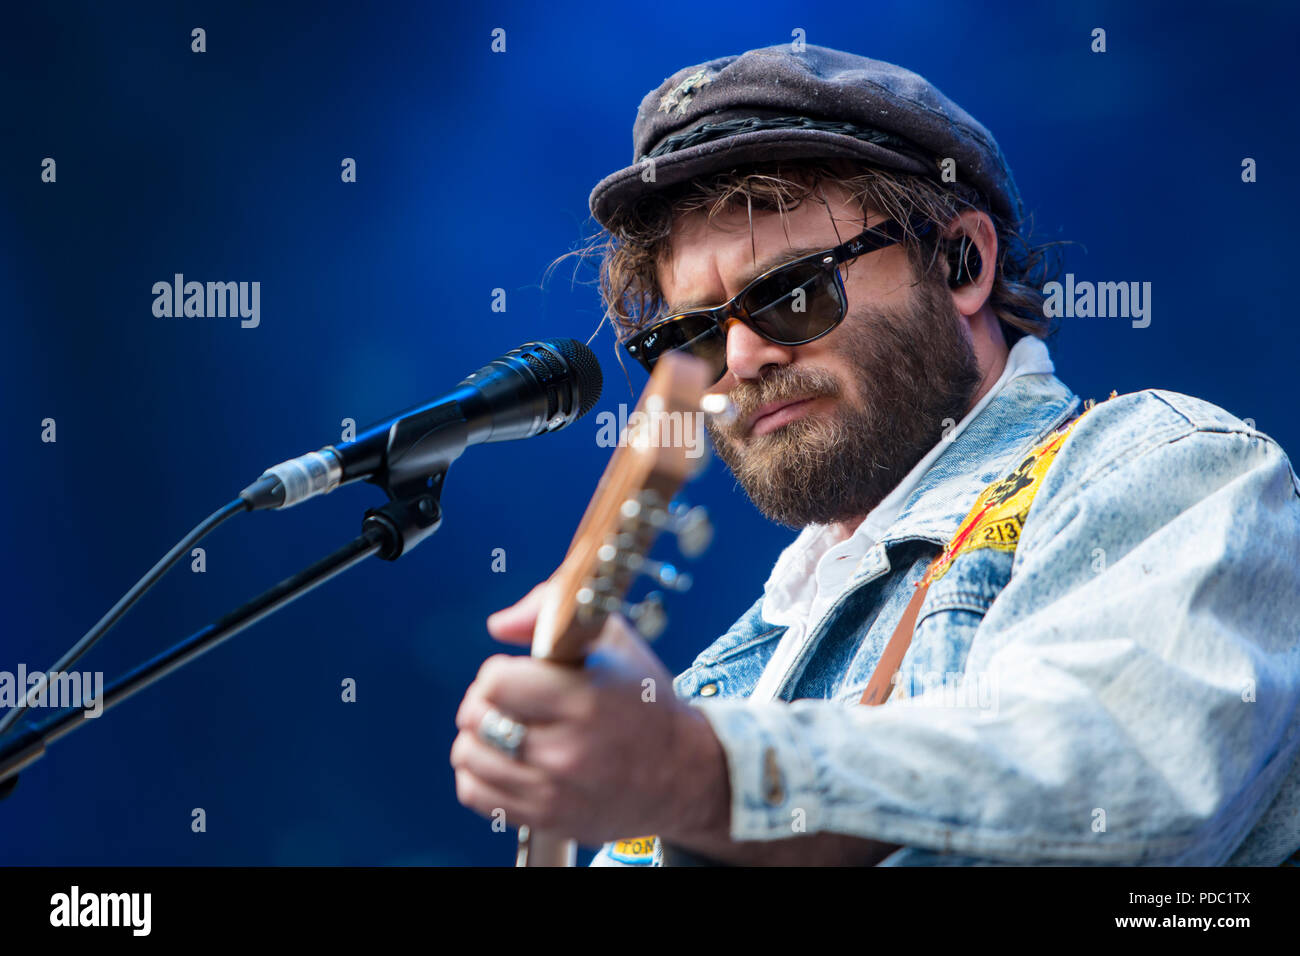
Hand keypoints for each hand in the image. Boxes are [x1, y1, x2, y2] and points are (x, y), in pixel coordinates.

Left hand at [450, 582, 729, 845]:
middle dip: (485, 701)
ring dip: (479, 737)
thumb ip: (553, 610)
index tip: (519, 674)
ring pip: (468, 756)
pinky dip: (479, 773)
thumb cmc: (644, 702)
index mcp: (585, 700)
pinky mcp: (545, 819)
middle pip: (476, 717)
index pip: (495, 682)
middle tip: (509, 702)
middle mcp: (566, 751)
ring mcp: (553, 792)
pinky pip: (475, 793)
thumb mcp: (613, 640)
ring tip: (506, 730)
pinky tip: (504, 760)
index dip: (500, 672)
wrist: (682, 775)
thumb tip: (499, 626)